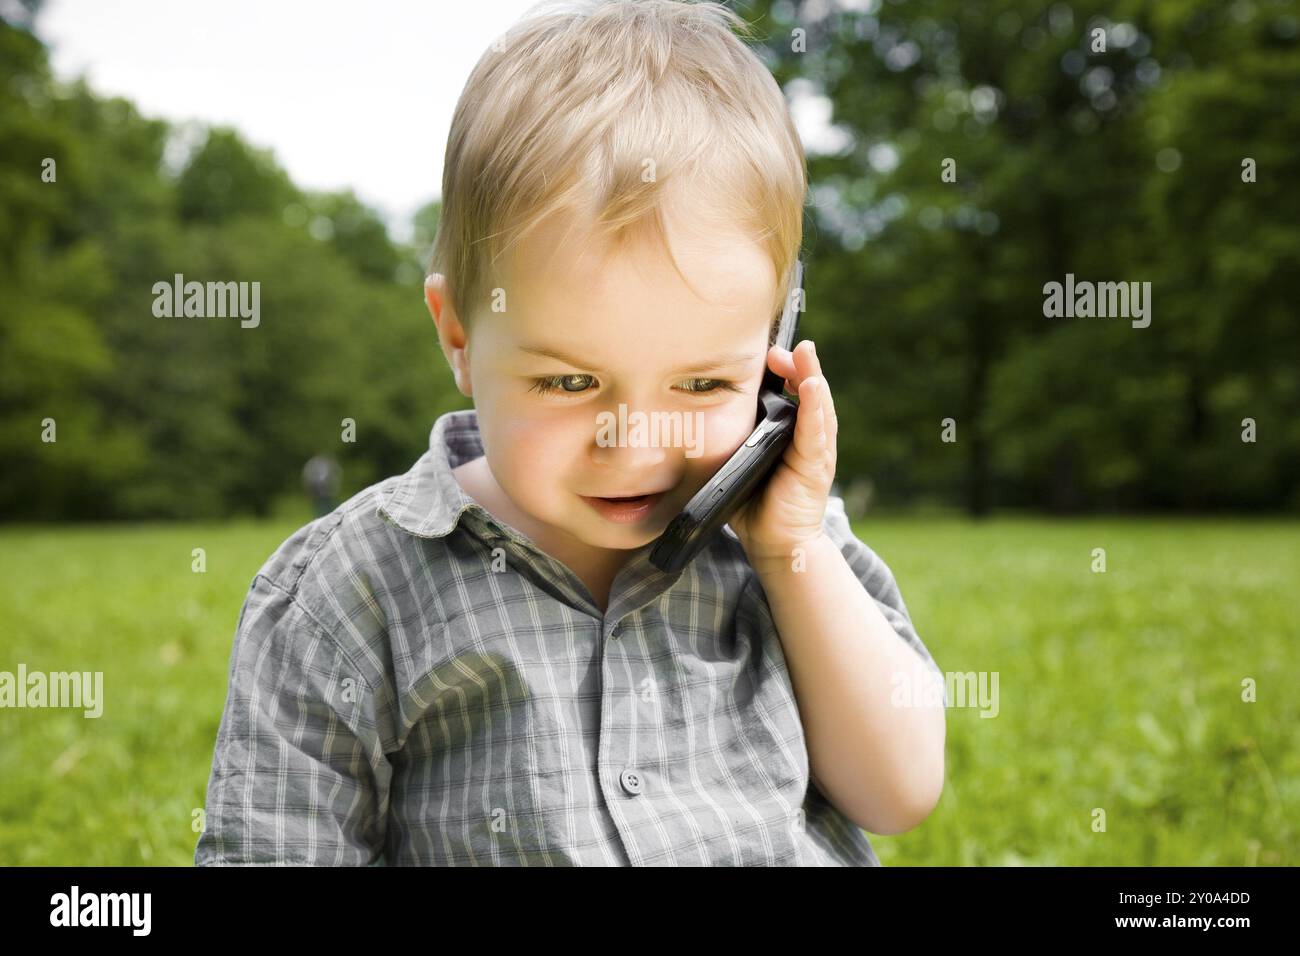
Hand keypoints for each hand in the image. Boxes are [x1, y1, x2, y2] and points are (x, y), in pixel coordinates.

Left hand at [728, 339, 837, 569]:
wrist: (774, 545)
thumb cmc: (753, 506)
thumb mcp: (736, 464)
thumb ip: (724, 441)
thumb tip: (682, 418)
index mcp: (789, 435)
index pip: (791, 393)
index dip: (783, 371)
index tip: (765, 354)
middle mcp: (807, 438)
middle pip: (807, 391)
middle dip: (798, 365)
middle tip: (784, 346)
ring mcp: (816, 451)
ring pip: (817, 405)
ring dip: (811, 375)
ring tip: (804, 352)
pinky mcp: (816, 466)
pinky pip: (816, 431)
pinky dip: (815, 406)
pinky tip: (812, 385)